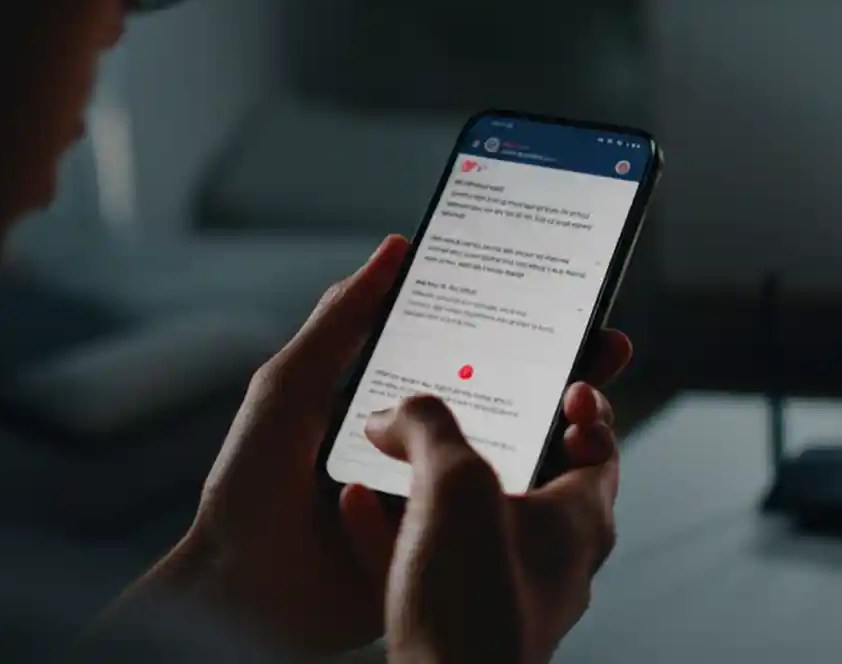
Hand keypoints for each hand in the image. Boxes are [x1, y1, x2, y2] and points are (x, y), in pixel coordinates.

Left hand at [105, 235, 632, 657]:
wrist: (237, 592)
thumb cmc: (249, 487)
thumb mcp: (291, 386)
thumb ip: (342, 320)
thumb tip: (394, 249)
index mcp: (389, 401)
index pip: (466, 351)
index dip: (513, 325)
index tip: (561, 300)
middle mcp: (421, 445)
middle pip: (504, 399)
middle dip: (557, 372)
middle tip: (603, 345)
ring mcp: (436, 497)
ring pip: (511, 459)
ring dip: (558, 434)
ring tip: (595, 404)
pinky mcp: (443, 545)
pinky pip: (494, 520)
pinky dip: (529, 500)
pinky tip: (564, 475)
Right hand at [358, 382, 622, 663]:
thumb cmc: (472, 602)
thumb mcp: (455, 486)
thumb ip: (428, 429)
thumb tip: (394, 412)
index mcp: (577, 520)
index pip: (601, 449)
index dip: (586, 407)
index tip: (562, 382)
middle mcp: (551, 559)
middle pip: (532, 480)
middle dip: (490, 440)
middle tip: (461, 406)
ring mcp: (505, 594)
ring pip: (472, 522)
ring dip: (431, 482)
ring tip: (393, 448)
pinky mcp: (459, 622)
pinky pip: (429, 563)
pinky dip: (396, 531)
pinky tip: (355, 506)